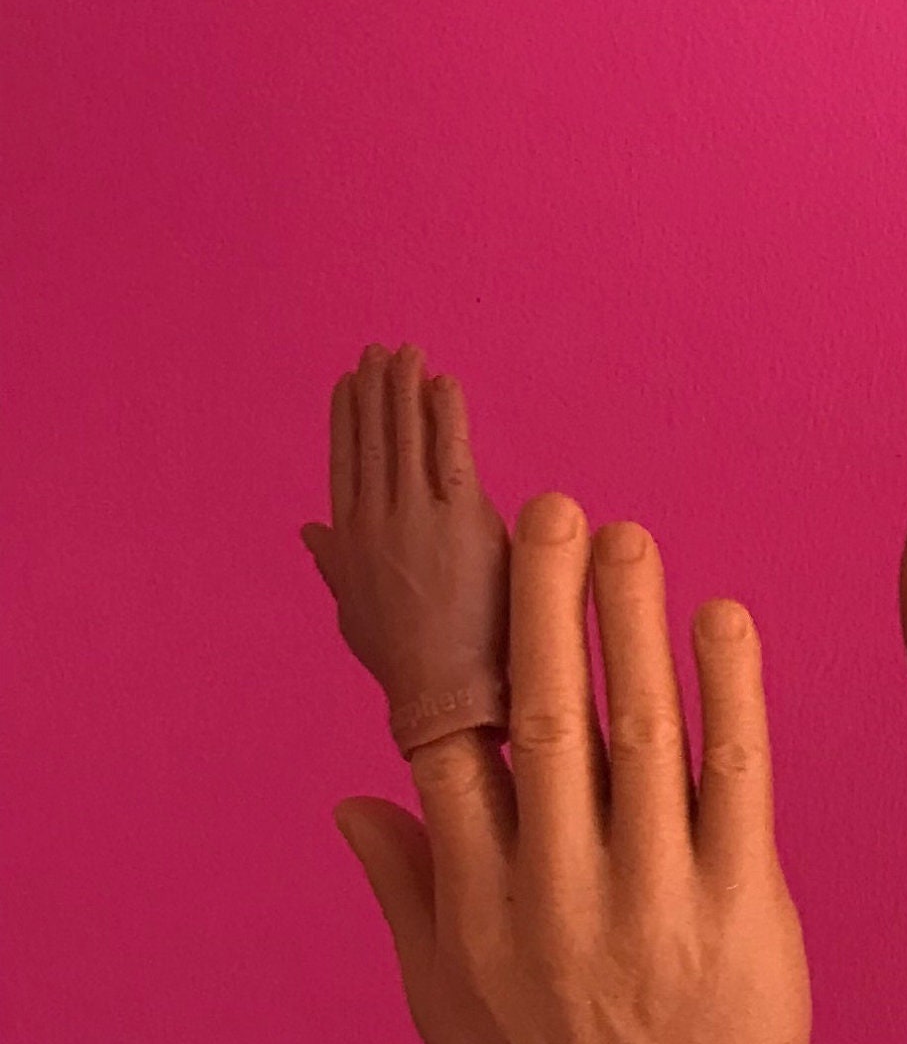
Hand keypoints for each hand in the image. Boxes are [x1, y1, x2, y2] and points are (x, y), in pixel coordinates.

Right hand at [301, 342, 511, 750]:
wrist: (441, 692)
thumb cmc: (406, 661)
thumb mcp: (355, 610)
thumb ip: (333, 563)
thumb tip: (308, 531)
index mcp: (350, 541)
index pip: (346, 464)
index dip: (348, 421)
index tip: (348, 384)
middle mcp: (375, 521)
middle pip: (372, 441)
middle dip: (375, 393)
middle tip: (378, 351)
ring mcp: (415, 517)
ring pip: (406, 438)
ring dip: (405, 390)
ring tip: (406, 353)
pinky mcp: (461, 520)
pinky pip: (449, 453)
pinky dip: (445, 415)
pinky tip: (443, 382)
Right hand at [335, 496, 808, 1043]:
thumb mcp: (450, 1001)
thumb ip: (408, 893)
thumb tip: (357, 797)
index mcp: (484, 901)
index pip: (459, 752)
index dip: (463, 656)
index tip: (468, 573)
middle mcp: (562, 887)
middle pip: (546, 719)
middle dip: (545, 608)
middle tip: (551, 513)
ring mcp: (655, 893)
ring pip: (642, 732)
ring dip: (632, 625)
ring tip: (628, 537)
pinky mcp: (742, 904)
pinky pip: (738, 779)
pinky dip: (732, 694)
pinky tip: (724, 621)